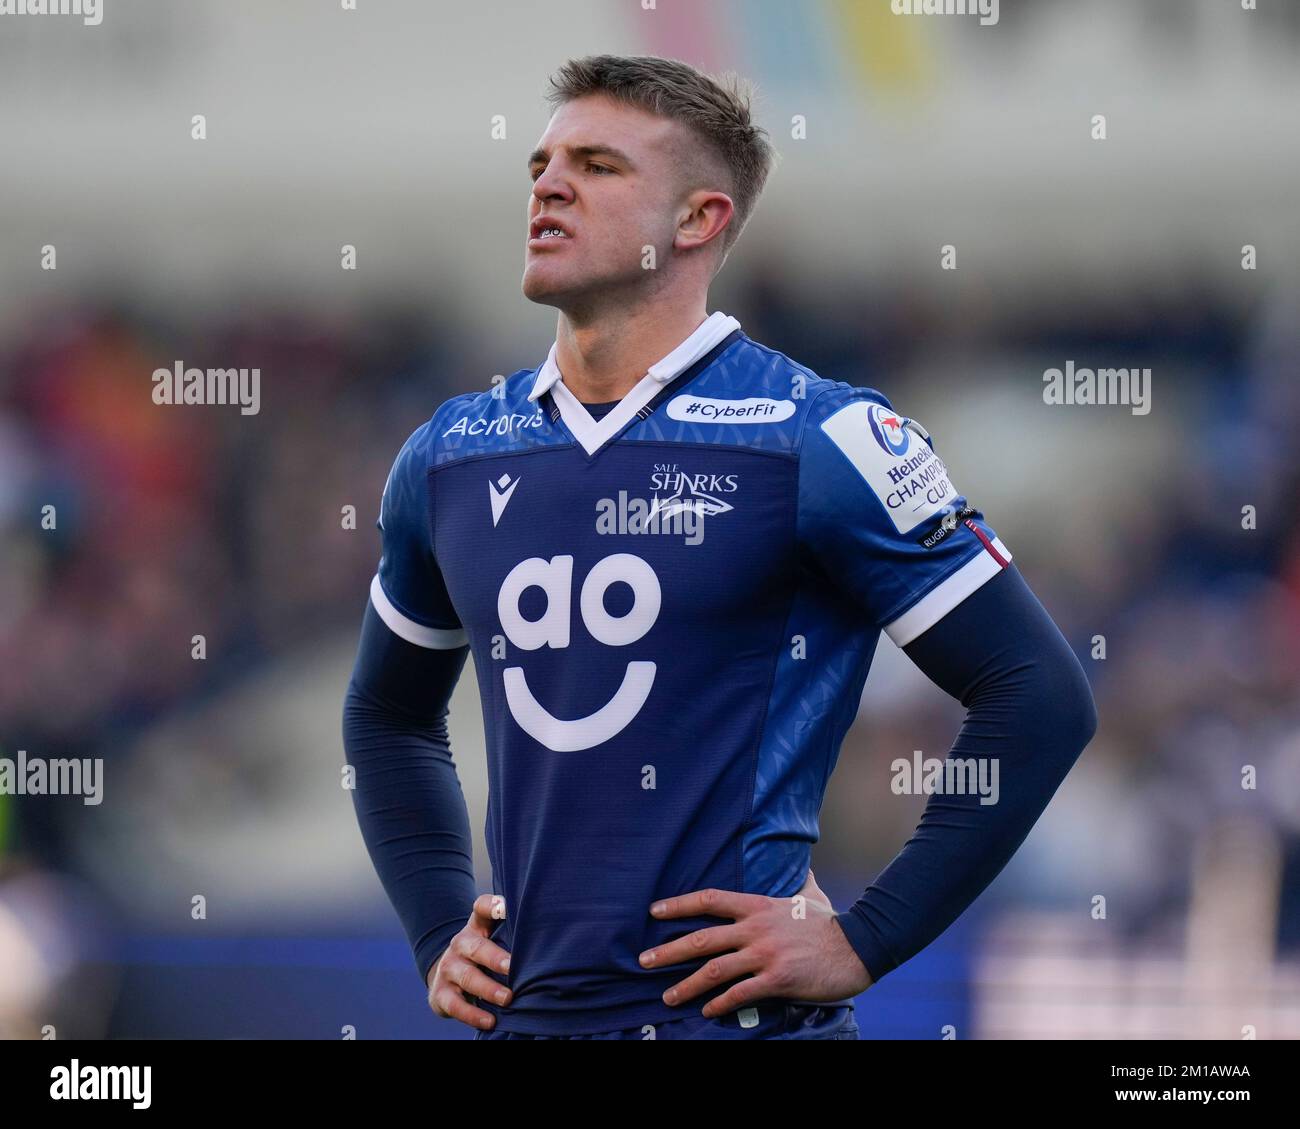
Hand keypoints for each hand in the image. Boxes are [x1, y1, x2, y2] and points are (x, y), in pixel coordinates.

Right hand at [426, 893, 512, 1030]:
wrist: (446, 976)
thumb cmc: (483, 955)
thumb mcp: (492, 939)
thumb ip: (513, 933)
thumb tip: (552, 937)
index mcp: (476, 927)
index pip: (481, 909)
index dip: (492, 906)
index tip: (505, 908)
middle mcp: (460, 944)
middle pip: (476, 948)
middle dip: (495, 958)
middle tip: (512, 967)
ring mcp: (448, 968)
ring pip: (467, 977)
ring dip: (488, 989)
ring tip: (508, 998)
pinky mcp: (441, 993)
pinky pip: (455, 1006)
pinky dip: (473, 1015)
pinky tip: (490, 1021)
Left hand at [638, 869, 872, 1018]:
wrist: (858, 946)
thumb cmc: (831, 922)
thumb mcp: (808, 894)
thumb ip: (796, 882)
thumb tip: (799, 866)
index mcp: (758, 905)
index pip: (710, 900)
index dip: (679, 904)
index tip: (654, 911)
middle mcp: (755, 928)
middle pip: (702, 938)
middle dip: (669, 951)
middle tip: (643, 961)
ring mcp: (765, 954)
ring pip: (715, 971)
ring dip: (687, 985)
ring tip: (668, 997)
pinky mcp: (777, 979)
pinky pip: (740, 994)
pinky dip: (720, 1004)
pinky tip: (708, 1011)